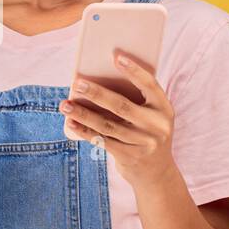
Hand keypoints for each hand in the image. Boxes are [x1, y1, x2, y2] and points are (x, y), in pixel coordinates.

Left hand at [60, 52, 175, 186]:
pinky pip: (102, 141)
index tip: (116, 56)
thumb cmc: (147, 133)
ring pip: (107, 125)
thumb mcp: (151, 116)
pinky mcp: (129, 157)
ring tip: (65, 104)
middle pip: (121, 106)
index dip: (133, 70)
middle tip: (77, 82)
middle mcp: (156, 126)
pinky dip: (84, 131)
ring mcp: (143, 143)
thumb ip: (136, 100)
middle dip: (97, 93)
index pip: (149, 85)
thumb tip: (100, 78)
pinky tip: (71, 123)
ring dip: (83, 114)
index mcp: (164, 109)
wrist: (156, 172)